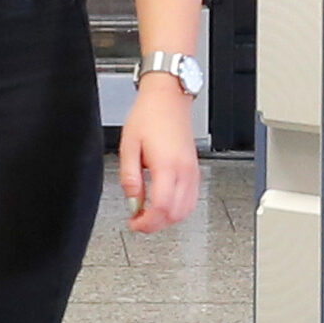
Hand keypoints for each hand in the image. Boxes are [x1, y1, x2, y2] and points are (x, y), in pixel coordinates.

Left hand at [116, 69, 201, 233]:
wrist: (167, 99)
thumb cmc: (149, 116)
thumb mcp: (128, 146)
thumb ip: (129, 178)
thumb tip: (132, 201)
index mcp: (167, 165)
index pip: (162, 207)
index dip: (147, 222)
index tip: (134, 223)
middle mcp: (184, 170)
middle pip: (175, 214)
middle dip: (155, 224)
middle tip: (138, 221)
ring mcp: (192, 171)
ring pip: (186, 210)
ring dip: (167, 218)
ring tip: (148, 213)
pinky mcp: (194, 170)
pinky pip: (191, 199)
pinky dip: (178, 209)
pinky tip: (163, 205)